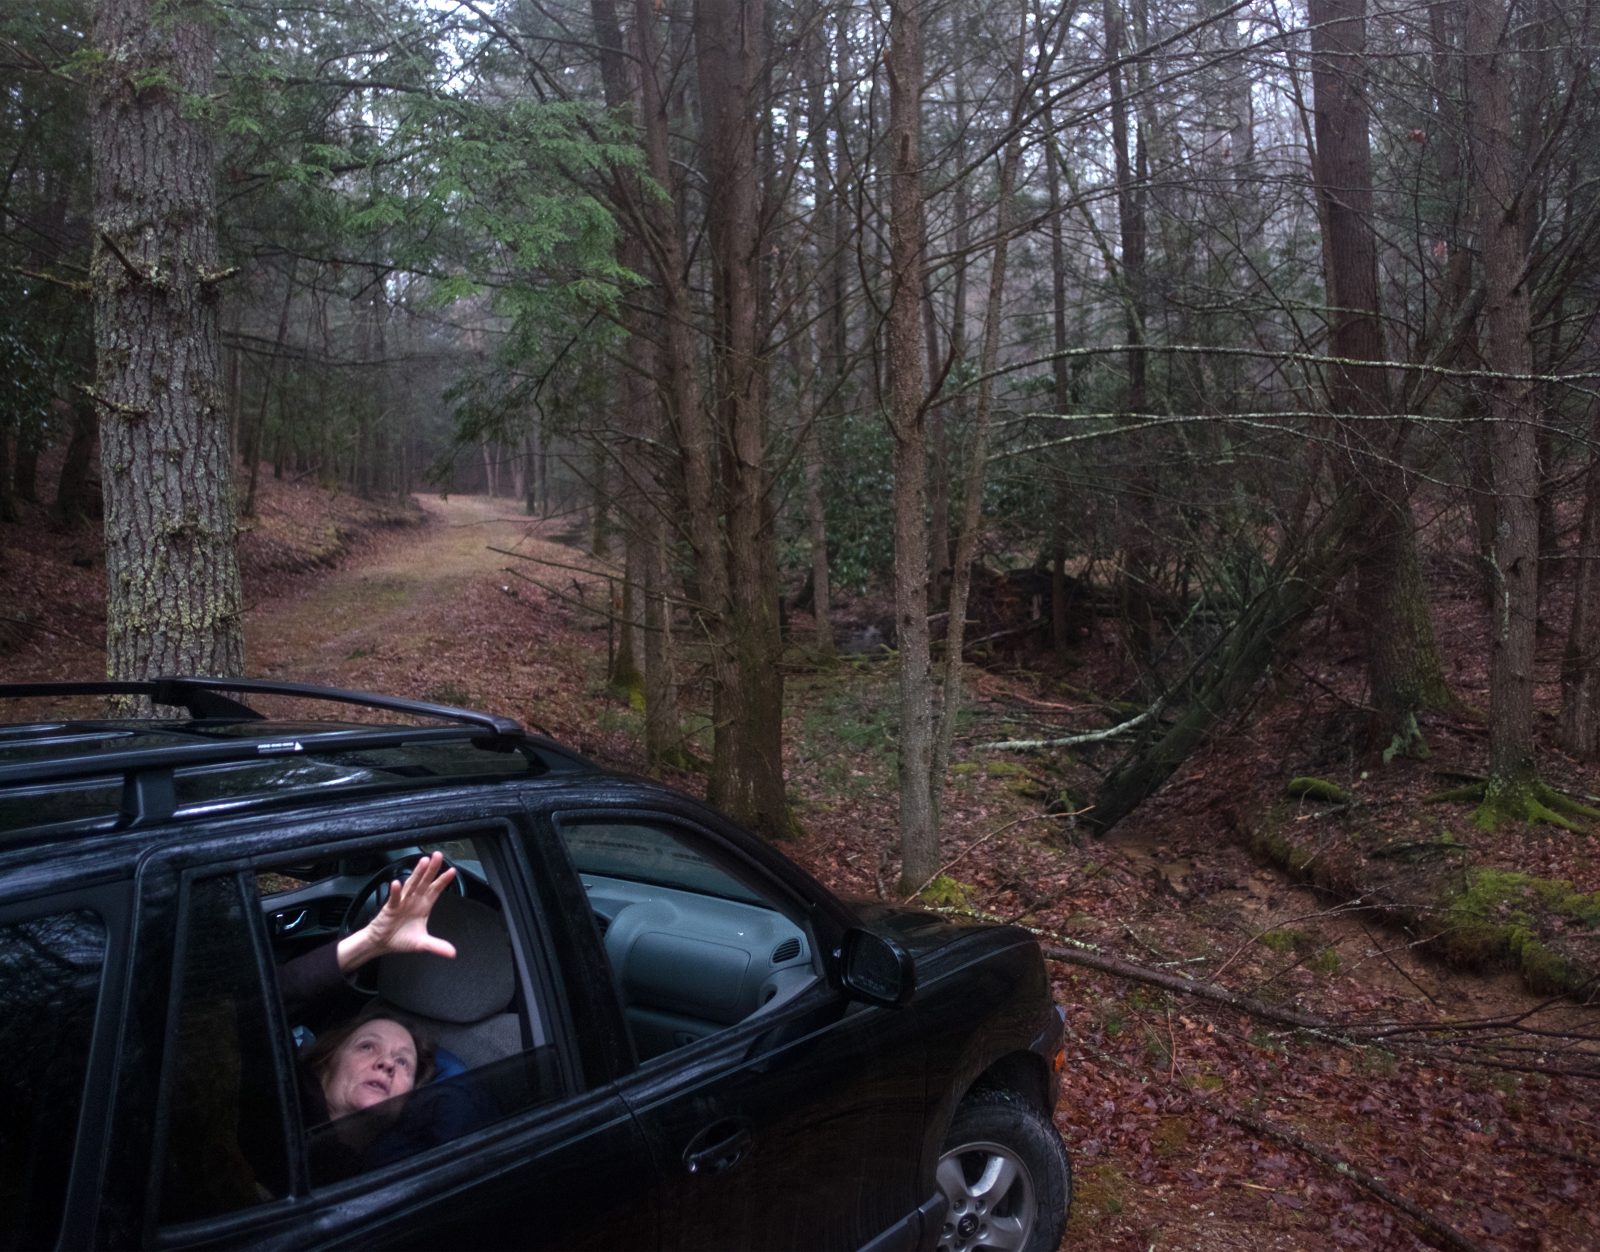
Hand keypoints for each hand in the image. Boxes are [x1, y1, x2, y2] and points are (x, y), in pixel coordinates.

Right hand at [337, 852, 458, 972]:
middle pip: (425, 882)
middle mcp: (414, 900)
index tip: (453, 871)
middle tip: (438, 856)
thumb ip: (437, 946)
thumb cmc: (400, 938)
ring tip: (423, 862)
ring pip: (411, 885)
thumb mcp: (422, 943)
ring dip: (416, 874)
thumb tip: (453, 953)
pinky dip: (395, 892)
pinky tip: (397, 884)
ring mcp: (402, 902)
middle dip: (432, 869)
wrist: (381, 943)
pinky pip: (394, 899)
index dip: (443, 880)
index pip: (435, 890)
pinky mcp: (390, 908)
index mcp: (423, 906)